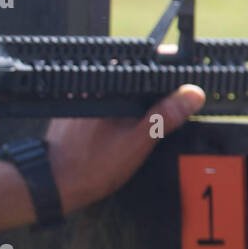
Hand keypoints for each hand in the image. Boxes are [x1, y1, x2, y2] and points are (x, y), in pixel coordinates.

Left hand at [45, 83, 206, 211]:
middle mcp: (95, 87)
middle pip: (136, 76)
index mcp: (108, 88)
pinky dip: (125, 108)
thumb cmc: (90, 166)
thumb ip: (164, 116)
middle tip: (179, 101)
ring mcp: (86, 97)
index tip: (187, 80)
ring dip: (143, 99)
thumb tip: (192, 94)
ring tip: (161, 114)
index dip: (170, 69)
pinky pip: (111, 101)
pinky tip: (133, 125)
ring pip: (123, 90)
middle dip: (158, 87)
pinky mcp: (81, 110)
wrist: (55, 184)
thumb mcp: (136, 142)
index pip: (146, 65)